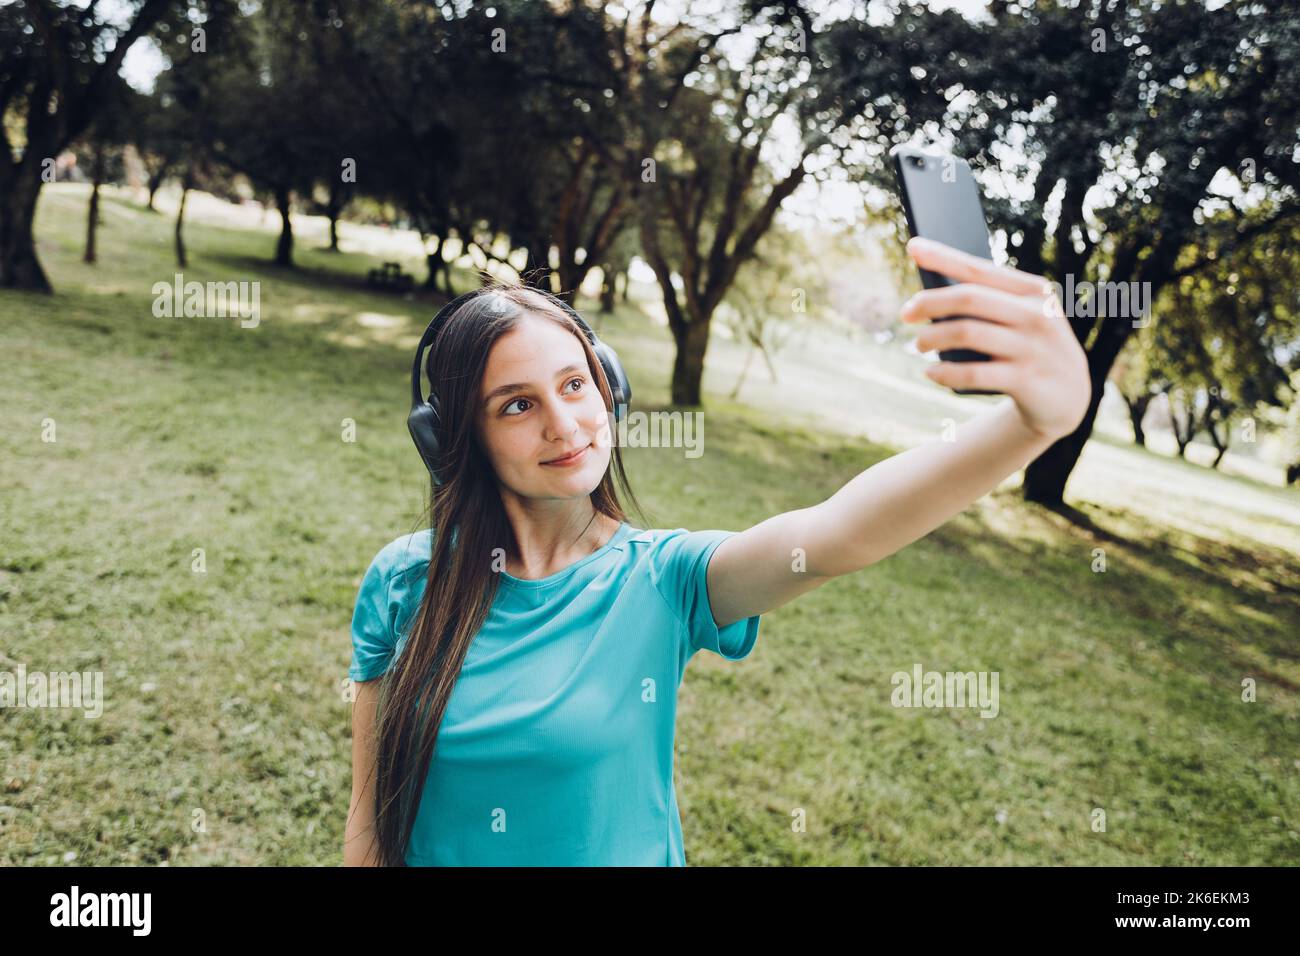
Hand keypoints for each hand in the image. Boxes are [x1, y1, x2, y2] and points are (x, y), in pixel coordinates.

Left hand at [899, 236, 1091, 440]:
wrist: (1070, 396)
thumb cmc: (1030, 347)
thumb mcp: (1021, 319)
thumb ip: (988, 304)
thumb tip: (929, 297)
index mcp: (1033, 291)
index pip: (980, 268)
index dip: (944, 257)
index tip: (913, 247)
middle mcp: (1037, 315)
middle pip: (969, 298)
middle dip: (929, 303)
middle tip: (906, 313)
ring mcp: (1033, 348)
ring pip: (967, 333)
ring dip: (933, 337)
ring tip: (918, 344)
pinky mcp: (1027, 380)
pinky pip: (974, 373)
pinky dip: (946, 373)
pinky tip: (931, 373)